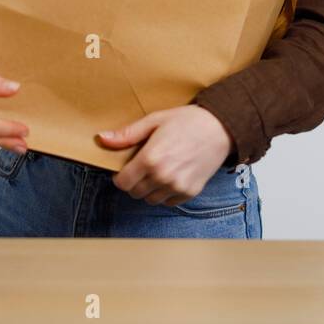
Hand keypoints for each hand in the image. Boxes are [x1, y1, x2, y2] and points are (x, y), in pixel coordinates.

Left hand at [97, 105, 233, 206]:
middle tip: (143, 168)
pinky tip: (171, 176)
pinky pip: (168, 202)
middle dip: (134, 182)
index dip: (120, 176)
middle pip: (135, 193)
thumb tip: (102, 139)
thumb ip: (128, 134)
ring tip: (158, 171)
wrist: (221, 128)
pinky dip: (166, 193)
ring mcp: (177, 186)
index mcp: (150, 159)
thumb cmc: (187, 121)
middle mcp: (162, 176)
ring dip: (149, 189)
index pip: (122, 183)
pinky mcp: (190, 192)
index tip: (126, 169)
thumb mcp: (155, 120)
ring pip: (150, 200)